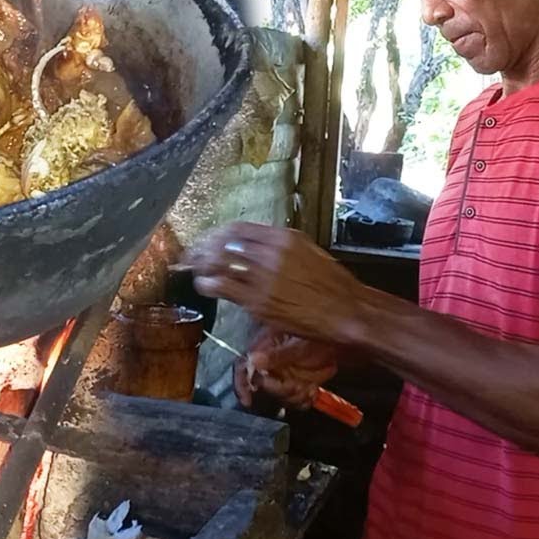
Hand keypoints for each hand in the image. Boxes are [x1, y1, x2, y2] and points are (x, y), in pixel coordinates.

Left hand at [184, 223, 367, 343]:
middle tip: (193, 254)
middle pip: (224, 243)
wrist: (345, 310)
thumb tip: (256, 245)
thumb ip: (280, 246)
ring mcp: (263, 277)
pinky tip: (204, 286)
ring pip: (220, 263)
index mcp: (283, 238)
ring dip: (202, 265)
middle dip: (204, 248)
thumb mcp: (308, 251)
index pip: (239, 228)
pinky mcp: (258, 301)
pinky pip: (224, 287)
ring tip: (195, 269)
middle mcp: (271, 253)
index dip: (218, 234)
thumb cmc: (331, 284)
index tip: (209, 239)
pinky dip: (209, 284)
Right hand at [234, 328, 337, 408]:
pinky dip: (305, 398)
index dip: (242, 385)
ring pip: (280, 397)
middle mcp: (270, 364)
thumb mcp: (299, 345)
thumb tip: (253, 360)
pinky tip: (313, 389)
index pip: (244, 367)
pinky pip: (293, 401)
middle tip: (298, 385)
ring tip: (310, 384)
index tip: (248, 400)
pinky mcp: (294, 385)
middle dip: (282, 390)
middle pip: (264, 387)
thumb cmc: (318, 339)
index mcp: (265, 349)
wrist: (339, 344)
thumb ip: (277, 355)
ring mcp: (282, 376)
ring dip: (297, 394)